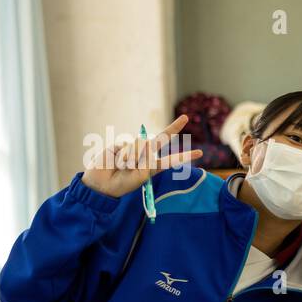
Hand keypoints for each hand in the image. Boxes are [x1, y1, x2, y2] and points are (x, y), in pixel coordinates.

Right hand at [81, 115, 202, 197]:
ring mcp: (134, 148)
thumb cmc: (121, 184)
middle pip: (162, 139)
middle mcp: (146, 155)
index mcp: (153, 166)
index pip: (171, 159)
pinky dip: (124, 153)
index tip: (200, 153)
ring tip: (123, 166)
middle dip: (174, 128)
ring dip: (132, 158)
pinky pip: (128, 144)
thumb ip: (146, 163)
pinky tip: (117, 159)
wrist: (101, 183)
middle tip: (186, 118)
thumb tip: (149, 143)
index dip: (184, 156)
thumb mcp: (138, 178)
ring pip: (141, 145)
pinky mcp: (122, 143)